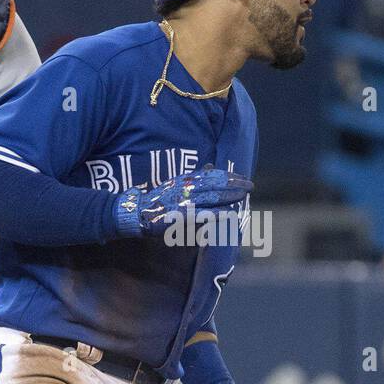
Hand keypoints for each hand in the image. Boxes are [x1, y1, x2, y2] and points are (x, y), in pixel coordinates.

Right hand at [114, 167, 252, 237]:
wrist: (133, 213)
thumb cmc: (153, 201)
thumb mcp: (172, 185)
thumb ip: (190, 179)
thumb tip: (208, 168)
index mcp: (183, 180)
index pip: (211, 175)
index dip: (228, 176)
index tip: (241, 177)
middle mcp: (184, 188)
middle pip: (214, 184)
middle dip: (234, 185)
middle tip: (250, 185)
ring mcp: (182, 202)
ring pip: (211, 197)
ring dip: (229, 196)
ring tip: (244, 195)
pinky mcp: (178, 216)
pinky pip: (200, 214)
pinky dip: (215, 213)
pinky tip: (227, 213)